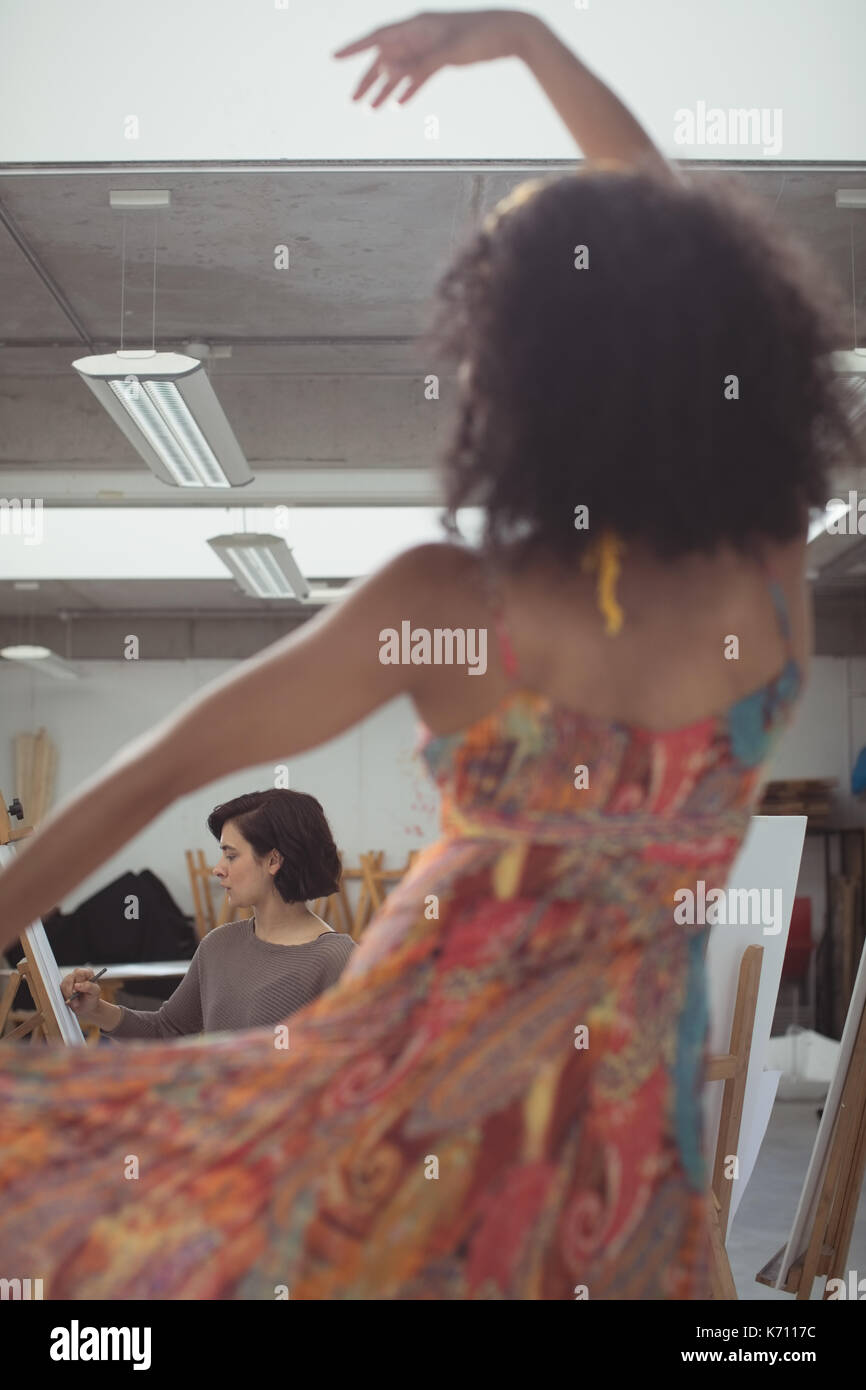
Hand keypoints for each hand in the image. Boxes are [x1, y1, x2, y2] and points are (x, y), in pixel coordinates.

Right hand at [61, 967, 102, 1020]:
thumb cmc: (92, 998)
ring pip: (64, 985)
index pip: (79, 973)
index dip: (77, 982)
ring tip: (75, 1002)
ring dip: (68, 996)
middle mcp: (77, 974)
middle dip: (71, 992)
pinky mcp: (64, 985)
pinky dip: (65, 997)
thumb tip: (77, 985)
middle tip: (76, 1001)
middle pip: (69, 978)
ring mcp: (70, 979)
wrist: (87, 1007)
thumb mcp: (95, 992)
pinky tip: (71, 1001)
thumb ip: (89, 986)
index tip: (76, 992)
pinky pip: (60, 990)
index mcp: (87, 972)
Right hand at [333, 8, 530, 107]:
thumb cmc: (481, 35)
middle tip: (352, 100)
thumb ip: (421, 63)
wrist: (510, 33)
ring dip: (386, 89)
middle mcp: (419, 35)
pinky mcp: (442, 58)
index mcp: (417, 25)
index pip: (378, 36)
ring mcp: (430, 47)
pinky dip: (408, 89)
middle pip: (385, 57)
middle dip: (368, 79)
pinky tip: (398, 104)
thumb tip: (394, 74)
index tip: (334, 58)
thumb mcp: (450, 51)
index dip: (354, 48)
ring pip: (400, 70)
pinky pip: (419, 76)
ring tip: (371, 109)